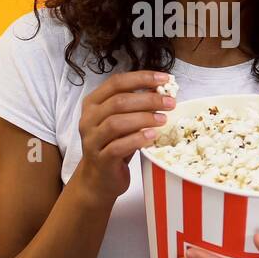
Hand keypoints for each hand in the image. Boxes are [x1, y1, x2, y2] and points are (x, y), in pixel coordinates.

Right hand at [71, 70, 175, 205]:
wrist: (99, 179)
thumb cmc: (114, 144)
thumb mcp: (123, 121)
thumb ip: (136, 105)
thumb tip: (162, 89)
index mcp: (93, 103)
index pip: (116, 82)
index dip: (141, 78)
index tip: (164, 79)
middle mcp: (88, 119)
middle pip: (118, 102)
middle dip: (148, 100)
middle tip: (170, 103)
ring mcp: (92, 140)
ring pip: (116, 123)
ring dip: (144, 118)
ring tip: (163, 119)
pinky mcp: (101, 159)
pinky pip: (118, 146)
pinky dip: (137, 139)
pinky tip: (152, 135)